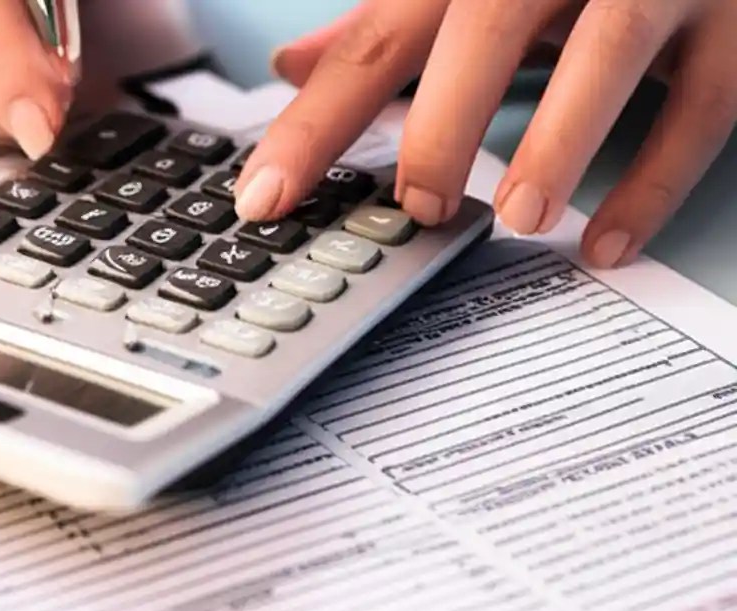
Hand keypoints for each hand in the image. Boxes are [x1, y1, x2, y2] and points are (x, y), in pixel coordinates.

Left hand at [236, 0, 736, 267]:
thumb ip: (388, 23)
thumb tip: (289, 66)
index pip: (376, 38)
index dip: (314, 123)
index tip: (264, 198)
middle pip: (488, 22)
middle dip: (442, 120)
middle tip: (419, 206)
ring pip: (612, 47)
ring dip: (560, 140)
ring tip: (518, 219)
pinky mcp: (735, 25)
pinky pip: (704, 104)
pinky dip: (655, 181)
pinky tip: (604, 243)